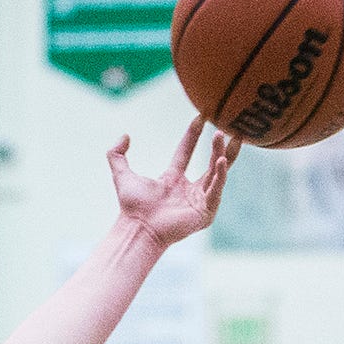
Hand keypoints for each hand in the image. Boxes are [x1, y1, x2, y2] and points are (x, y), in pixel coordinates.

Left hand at [107, 118, 241, 249]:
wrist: (138, 227)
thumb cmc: (131, 207)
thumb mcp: (121, 175)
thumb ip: (116, 154)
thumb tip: (124, 136)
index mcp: (172, 179)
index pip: (186, 152)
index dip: (193, 135)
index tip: (201, 116)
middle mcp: (188, 189)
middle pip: (209, 163)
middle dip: (218, 146)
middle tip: (226, 128)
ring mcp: (198, 201)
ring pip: (216, 174)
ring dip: (222, 155)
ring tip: (225, 138)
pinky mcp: (205, 212)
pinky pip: (216, 191)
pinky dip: (220, 176)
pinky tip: (220, 161)